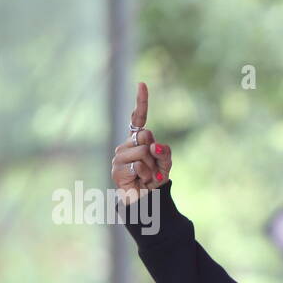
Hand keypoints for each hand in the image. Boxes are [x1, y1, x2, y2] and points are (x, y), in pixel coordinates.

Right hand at [111, 81, 172, 205]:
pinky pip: (138, 164)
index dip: (141, 102)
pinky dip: (145, 173)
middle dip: (155, 152)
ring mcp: (119, 156)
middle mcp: (126, 145)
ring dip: (151, 166)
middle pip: (145, 136)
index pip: (138, 118)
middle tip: (153, 167)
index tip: (142, 84)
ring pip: (142, 152)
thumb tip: (153, 145)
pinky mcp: (117, 169)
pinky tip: (140, 180)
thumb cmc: (155, 179)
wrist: (146, 199)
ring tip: (147, 175)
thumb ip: (164, 152)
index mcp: (138, 140)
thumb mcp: (166, 163)